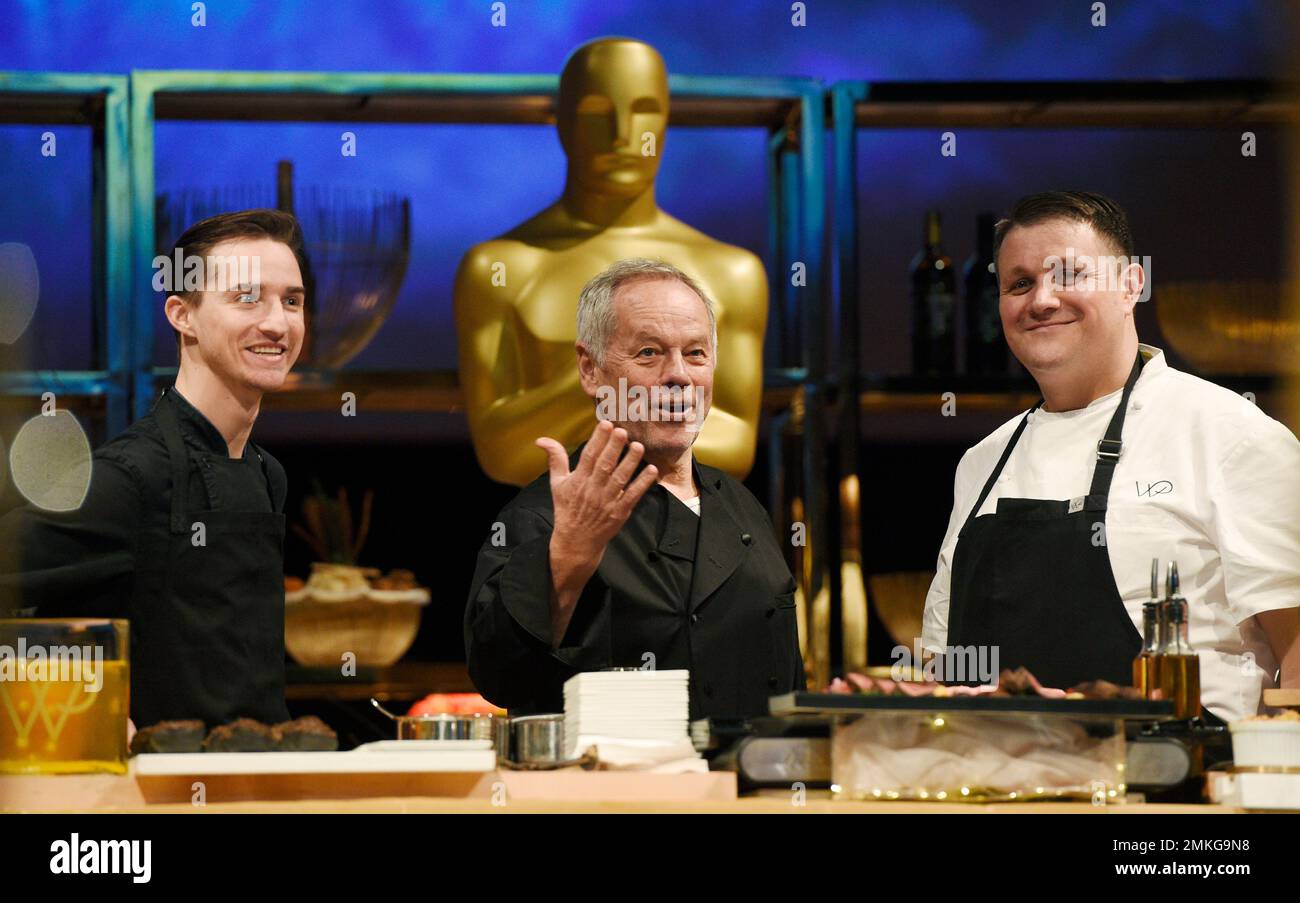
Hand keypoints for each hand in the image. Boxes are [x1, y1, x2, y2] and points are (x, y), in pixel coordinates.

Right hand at [535, 421, 658, 644]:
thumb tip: (541, 440)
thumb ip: (555, 459)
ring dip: (630, 462)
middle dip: (614, 448)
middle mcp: (593, 489)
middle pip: (605, 465)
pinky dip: (642, 484)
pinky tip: (652, 471)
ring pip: (620, 479)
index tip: (605, 424)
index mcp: (578, 480)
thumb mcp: (557, 484)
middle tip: (623, 431)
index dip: (597, 440)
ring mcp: (607, 501)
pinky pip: (633, 496)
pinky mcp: (620, 512)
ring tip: (638, 446)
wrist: (576, 542)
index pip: (588, 456)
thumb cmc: (567, 509)